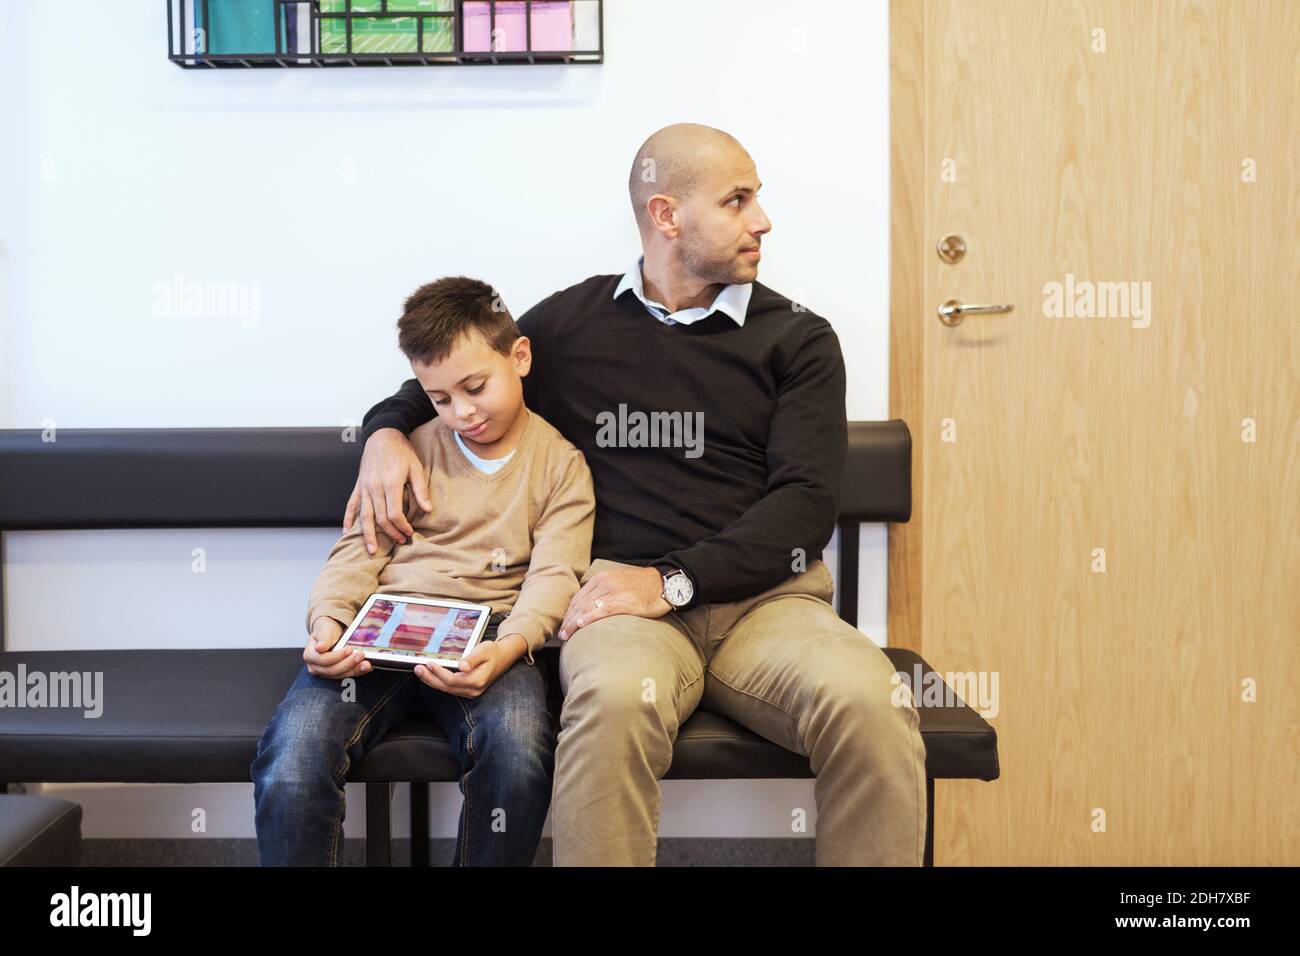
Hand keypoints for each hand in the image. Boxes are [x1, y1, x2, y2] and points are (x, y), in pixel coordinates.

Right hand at [304, 618, 371, 679]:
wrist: (330, 634)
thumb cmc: (326, 631)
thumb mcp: (324, 629)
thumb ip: (323, 638)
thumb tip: (319, 648)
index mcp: (310, 656)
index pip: (323, 660)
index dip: (336, 656)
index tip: (349, 649)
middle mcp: (316, 667)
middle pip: (332, 670)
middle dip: (348, 663)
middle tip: (361, 655)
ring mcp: (326, 673)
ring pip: (341, 675)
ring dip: (355, 670)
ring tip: (366, 664)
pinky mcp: (336, 674)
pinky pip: (347, 675)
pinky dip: (357, 671)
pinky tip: (366, 667)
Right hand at [342, 427, 432, 554]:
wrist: (383, 435)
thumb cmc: (402, 451)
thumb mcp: (416, 468)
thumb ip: (420, 490)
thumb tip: (428, 509)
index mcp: (390, 484)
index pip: (394, 514)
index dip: (402, 527)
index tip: (409, 533)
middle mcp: (374, 488)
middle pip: (380, 519)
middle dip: (390, 533)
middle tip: (400, 542)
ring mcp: (364, 488)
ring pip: (364, 516)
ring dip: (367, 535)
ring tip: (371, 550)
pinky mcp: (358, 486)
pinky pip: (351, 505)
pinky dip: (348, 519)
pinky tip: (346, 532)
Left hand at [412, 635, 524, 698]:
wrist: (505, 657)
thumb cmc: (494, 652)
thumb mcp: (484, 650)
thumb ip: (472, 658)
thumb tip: (461, 666)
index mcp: (478, 680)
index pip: (453, 680)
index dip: (439, 673)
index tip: (430, 663)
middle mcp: (474, 690)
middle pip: (447, 687)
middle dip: (430, 678)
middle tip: (417, 669)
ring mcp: (471, 692)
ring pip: (447, 690)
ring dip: (432, 681)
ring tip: (420, 672)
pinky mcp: (469, 690)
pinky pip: (451, 689)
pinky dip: (440, 682)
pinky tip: (432, 676)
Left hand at [558, 566, 670, 640]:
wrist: (664, 583)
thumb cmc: (643, 586)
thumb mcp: (619, 582)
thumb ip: (605, 592)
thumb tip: (593, 608)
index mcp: (602, 578)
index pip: (579, 597)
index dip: (569, 612)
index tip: (565, 624)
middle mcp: (605, 582)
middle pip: (580, 603)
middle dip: (568, 620)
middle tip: (562, 635)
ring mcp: (614, 591)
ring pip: (587, 608)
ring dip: (574, 623)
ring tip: (567, 636)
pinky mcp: (624, 601)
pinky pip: (602, 610)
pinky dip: (589, 618)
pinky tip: (580, 625)